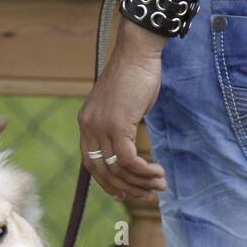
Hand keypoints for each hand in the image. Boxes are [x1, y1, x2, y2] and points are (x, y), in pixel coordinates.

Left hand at [77, 21, 167, 202]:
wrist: (138, 51)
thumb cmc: (135, 76)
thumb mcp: (121, 107)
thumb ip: (119, 128)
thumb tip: (129, 153)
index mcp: (86, 123)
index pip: (91, 164)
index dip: (107, 183)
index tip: (123, 195)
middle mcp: (89, 126)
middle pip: (103, 171)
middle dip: (127, 188)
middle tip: (148, 195)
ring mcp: (101, 126)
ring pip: (118, 168)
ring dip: (141, 181)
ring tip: (160, 184)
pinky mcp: (117, 125)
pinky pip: (129, 159)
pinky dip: (144, 170)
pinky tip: (158, 171)